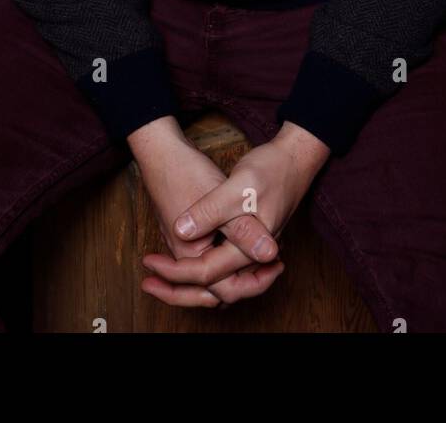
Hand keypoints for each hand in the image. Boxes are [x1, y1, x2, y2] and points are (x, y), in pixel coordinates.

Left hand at [140, 120, 330, 308]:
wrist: (296, 157)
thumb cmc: (270, 169)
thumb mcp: (236, 187)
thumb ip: (211, 212)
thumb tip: (182, 231)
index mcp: (245, 248)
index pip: (205, 274)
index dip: (174, 271)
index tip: (149, 263)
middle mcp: (251, 255)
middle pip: (215, 289)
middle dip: (181, 289)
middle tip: (151, 282)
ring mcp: (254, 249)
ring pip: (221, 279)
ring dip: (193, 280)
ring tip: (165, 274)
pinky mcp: (253, 239)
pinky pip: (227, 264)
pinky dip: (207, 266)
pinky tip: (192, 253)